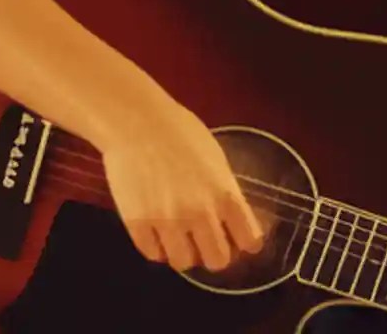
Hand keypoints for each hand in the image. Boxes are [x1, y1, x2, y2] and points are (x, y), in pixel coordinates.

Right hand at [100, 92, 264, 272]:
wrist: (136, 122)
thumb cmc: (178, 130)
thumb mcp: (215, 158)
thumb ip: (224, 190)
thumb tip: (230, 215)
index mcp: (225, 195)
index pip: (250, 240)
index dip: (245, 242)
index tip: (237, 238)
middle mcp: (201, 214)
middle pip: (218, 260)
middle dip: (214, 253)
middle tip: (204, 242)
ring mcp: (168, 222)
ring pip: (184, 263)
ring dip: (183, 253)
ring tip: (177, 238)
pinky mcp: (139, 225)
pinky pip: (153, 254)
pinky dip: (156, 247)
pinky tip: (156, 233)